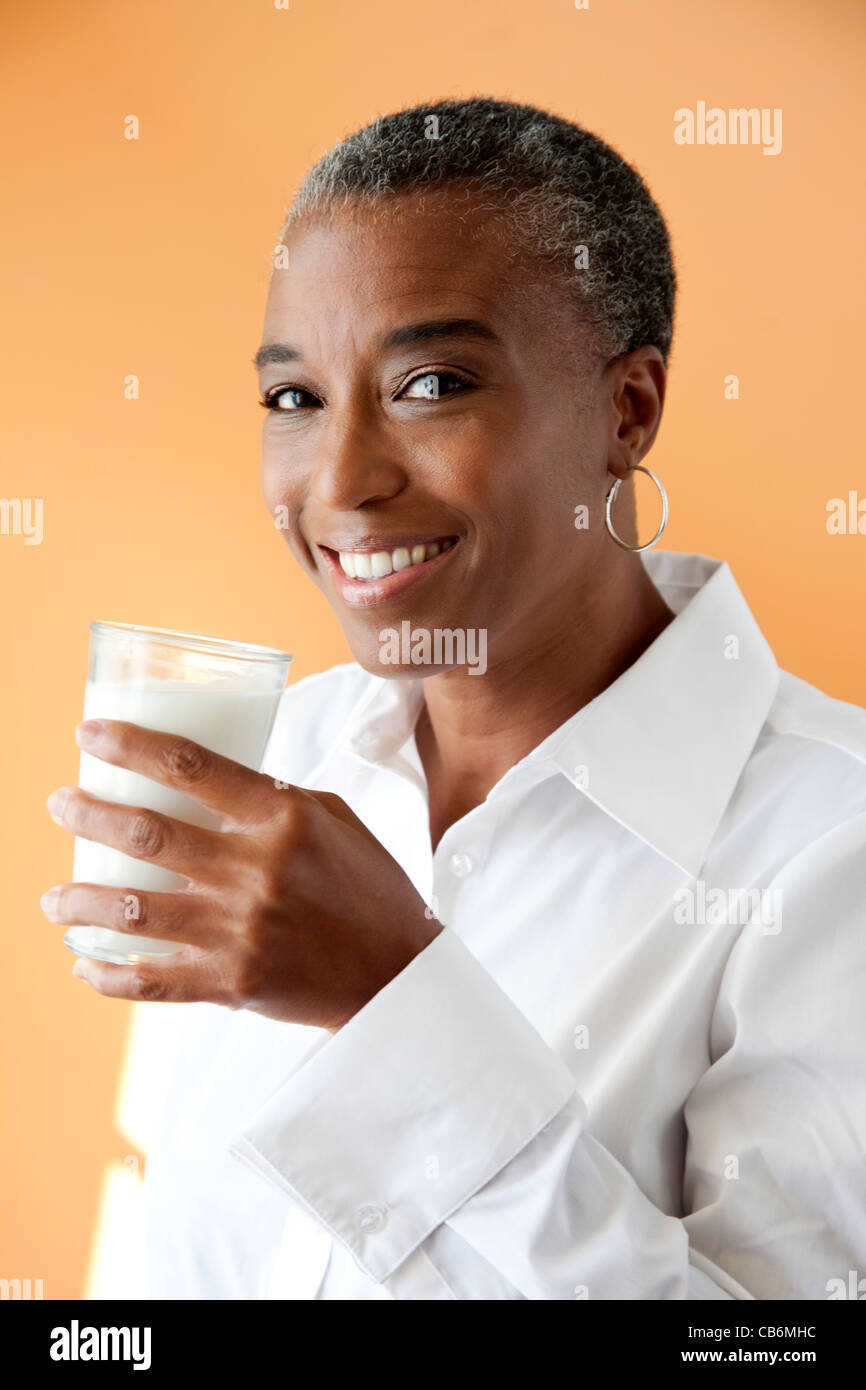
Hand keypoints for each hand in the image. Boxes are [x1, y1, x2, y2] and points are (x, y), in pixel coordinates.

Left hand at [42, 720, 442, 1030]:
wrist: (398, 974)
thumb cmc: (368, 888)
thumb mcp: (333, 821)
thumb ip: (273, 800)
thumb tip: (211, 781)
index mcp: (283, 819)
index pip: (191, 767)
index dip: (130, 744)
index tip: (90, 732)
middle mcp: (256, 871)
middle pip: (147, 834)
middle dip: (88, 814)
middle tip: (60, 803)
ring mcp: (239, 930)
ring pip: (133, 911)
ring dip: (78, 901)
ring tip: (51, 896)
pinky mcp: (231, 983)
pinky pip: (150, 982)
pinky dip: (108, 974)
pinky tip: (84, 963)